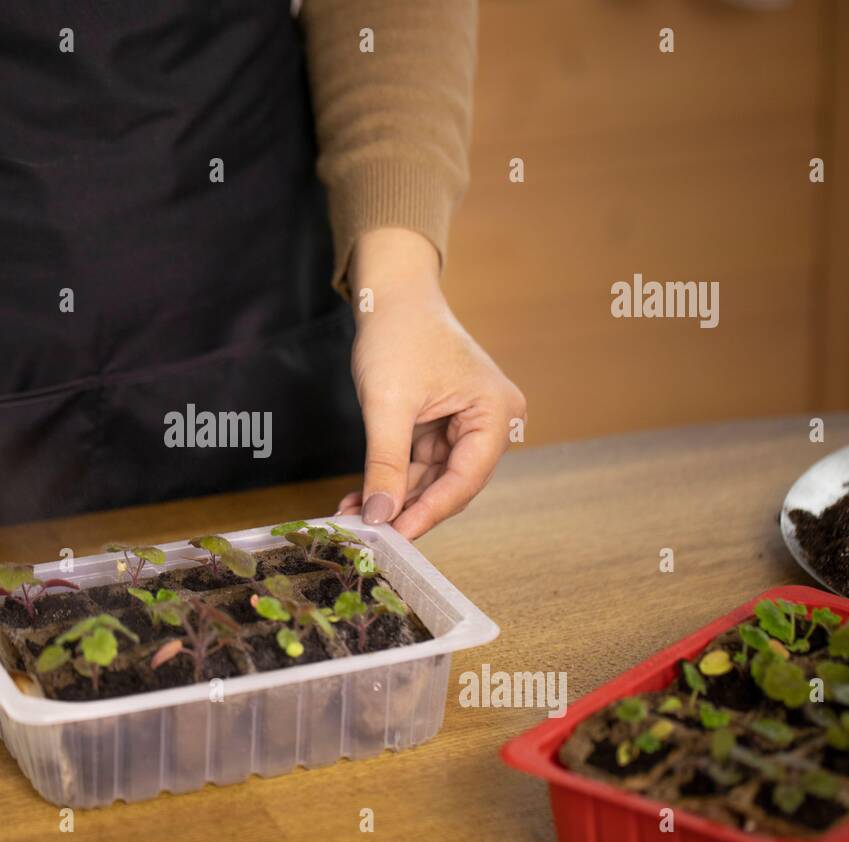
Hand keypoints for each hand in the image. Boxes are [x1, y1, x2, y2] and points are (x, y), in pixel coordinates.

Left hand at [336, 228, 525, 538]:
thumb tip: (380, 516)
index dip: (427, 512)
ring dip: (392, 498)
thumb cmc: (398, 334)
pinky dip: (390, 479)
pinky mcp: (444, 426)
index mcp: (495, 412)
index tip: (394, 538)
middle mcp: (491, 422)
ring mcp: (468, 425)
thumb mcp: (387, 404)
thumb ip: (386, 463)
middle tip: (368, 534)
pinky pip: (419, 463)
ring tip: (353, 517)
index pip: (464, 480)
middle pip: (449, 484)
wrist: (391, 295)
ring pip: (430, 478)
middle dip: (405, 507)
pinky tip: (360, 498)